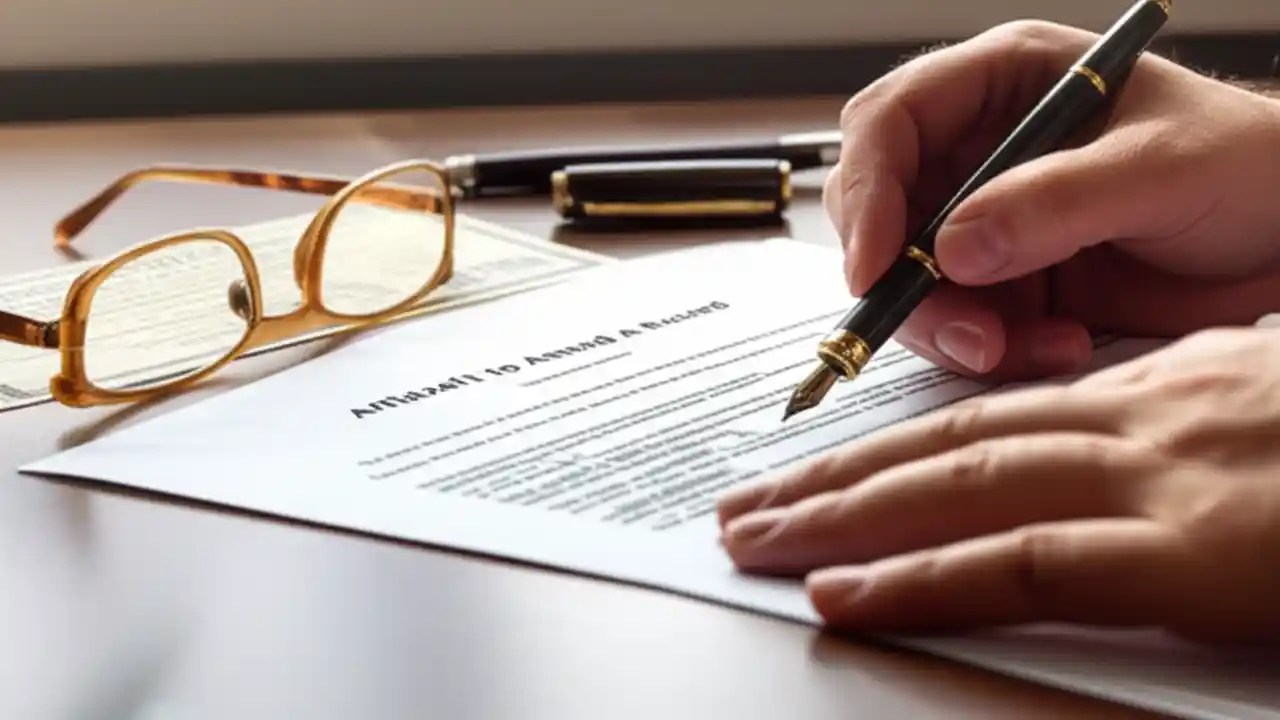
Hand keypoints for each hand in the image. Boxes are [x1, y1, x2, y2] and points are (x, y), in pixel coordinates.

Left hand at [717, 327, 1279, 643]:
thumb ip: (1198, 432)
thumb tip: (1125, 466)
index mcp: (1175, 388)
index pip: (999, 413)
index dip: (898, 442)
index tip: (826, 468)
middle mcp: (1152, 416)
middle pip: (951, 441)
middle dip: (835, 475)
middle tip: (746, 505)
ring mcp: (1168, 477)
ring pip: (957, 486)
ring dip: (841, 516)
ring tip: (753, 541)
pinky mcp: (1196, 551)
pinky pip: (1018, 560)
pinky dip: (920, 577)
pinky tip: (843, 595)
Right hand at [824, 20, 1279, 380]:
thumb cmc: (1251, 168)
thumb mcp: (1162, 170)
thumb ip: (1056, 203)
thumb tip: (951, 249)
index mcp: (1005, 83)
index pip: (891, 122)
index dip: (866, 192)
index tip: (875, 267)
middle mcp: (982, 150)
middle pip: (884, 214)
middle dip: (910, 284)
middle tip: (966, 335)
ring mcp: (990, 220)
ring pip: (914, 283)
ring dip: (957, 330)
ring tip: (1034, 349)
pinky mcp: (1009, 283)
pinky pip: (962, 325)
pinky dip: (997, 351)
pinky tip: (1063, 346)